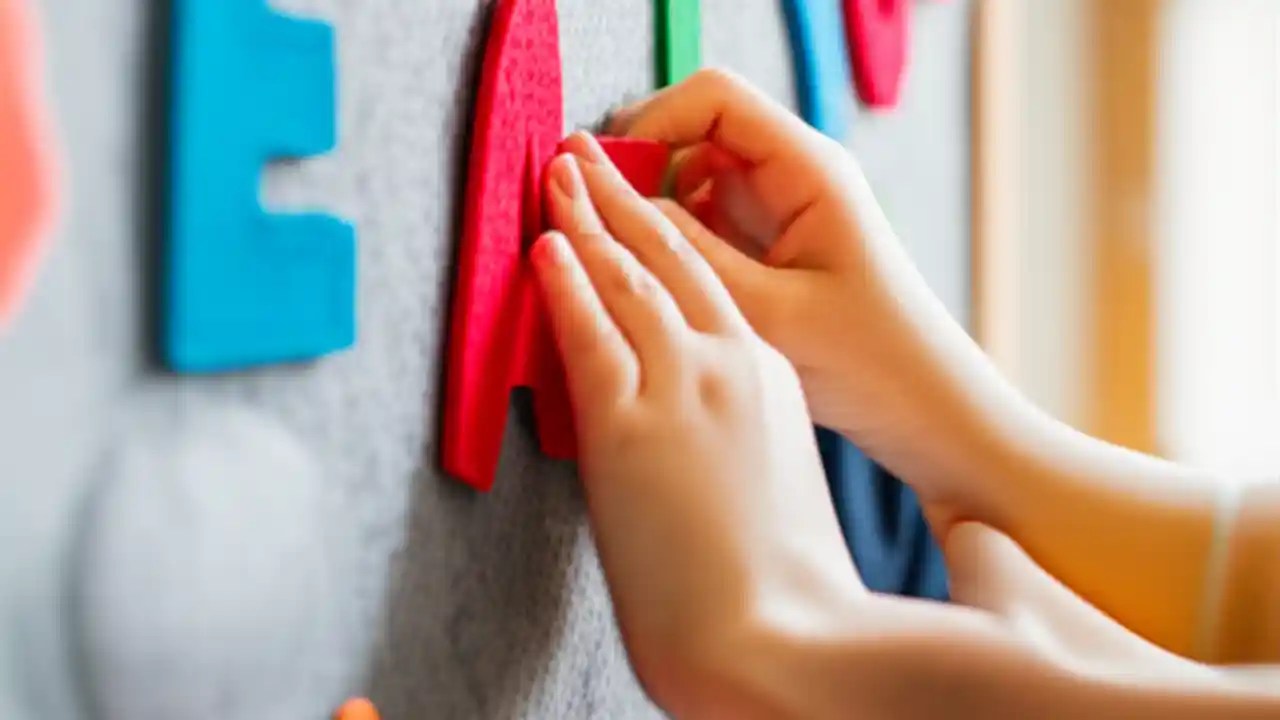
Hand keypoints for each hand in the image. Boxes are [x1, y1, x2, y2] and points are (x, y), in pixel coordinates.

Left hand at [535, 132, 862, 715]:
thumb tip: (702, 432)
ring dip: (586, 220)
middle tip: (589, 158)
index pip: (710, 287)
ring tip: (558, 175)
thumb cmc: (779, 586)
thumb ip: (740, 438)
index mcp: (771, 381)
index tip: (641, 208)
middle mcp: (733, 366)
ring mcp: (684, 387)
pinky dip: (564, 280)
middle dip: (625, 202)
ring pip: (628, 280)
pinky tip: (543, 245)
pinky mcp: (630, 423)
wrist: (778, 642)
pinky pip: (589, 328)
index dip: (669, 238)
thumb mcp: (776, 488)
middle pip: (672, 261)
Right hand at [610, 69, 1002, 511]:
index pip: (716, 98)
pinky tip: (650, 285)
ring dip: (651, 212)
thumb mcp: (771, 313)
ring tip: (616, 260)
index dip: (652, 123)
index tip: (604, 175)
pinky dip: (670, 244)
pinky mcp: (768, 250)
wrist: (927, 413)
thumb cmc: (874, 362)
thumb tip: (614, 210)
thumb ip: (690, 257)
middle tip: (593, 219)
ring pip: (691, 182)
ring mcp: (779, 213)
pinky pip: (702, 225)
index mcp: (810, 170)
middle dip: (640, 169)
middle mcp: (793, 178)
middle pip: (695, 134)